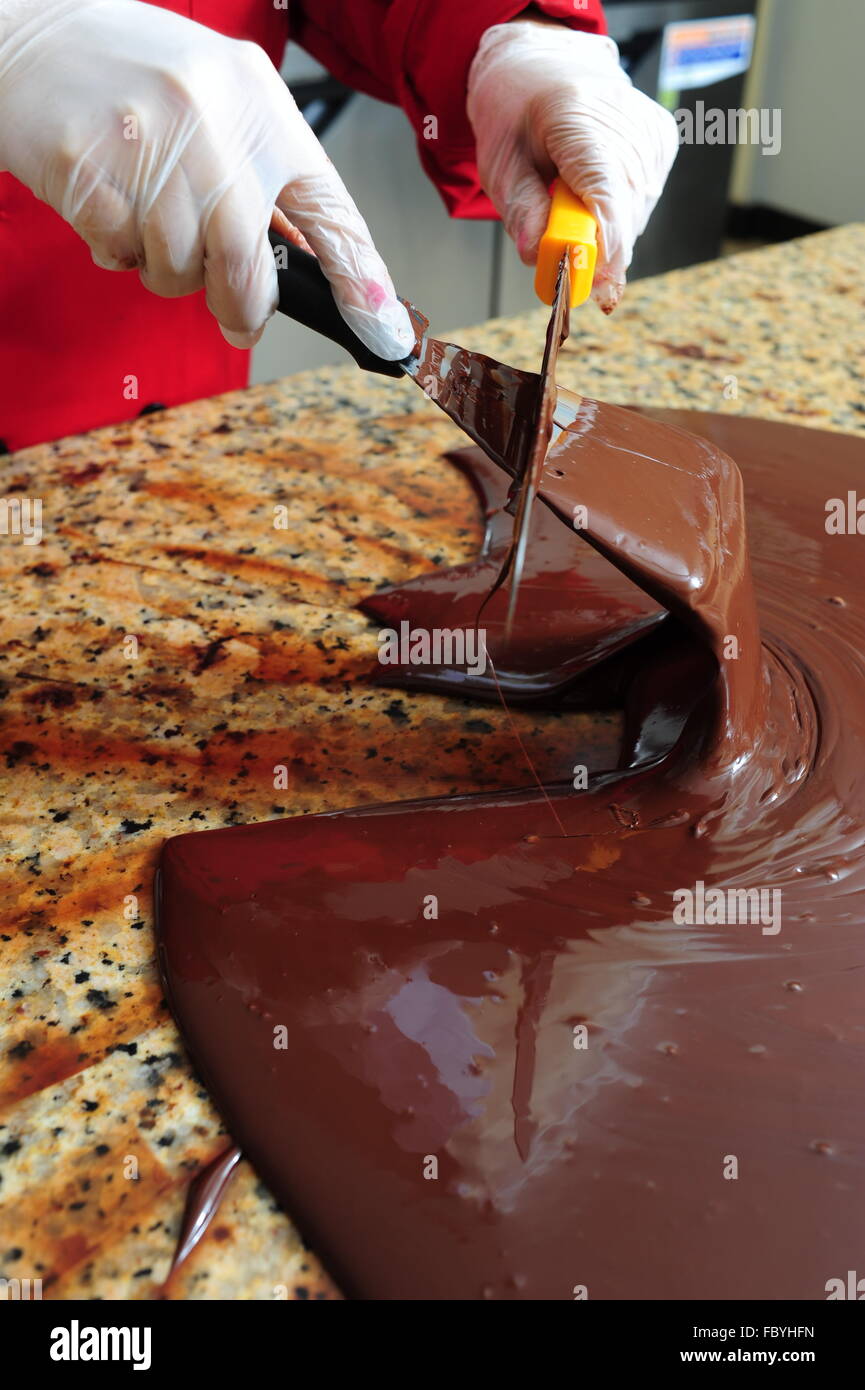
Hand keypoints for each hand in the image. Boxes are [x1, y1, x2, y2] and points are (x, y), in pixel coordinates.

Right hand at [0, 0, 412, 355]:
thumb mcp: (221, 105)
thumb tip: (313, 267)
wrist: (34, 38)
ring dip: (165, 269)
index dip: (361, 279)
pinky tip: (109, 202)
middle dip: (241, 305)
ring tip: (146, 216)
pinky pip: (121, 255)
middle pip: (245, 262)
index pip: (329, 209)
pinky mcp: (89, 169)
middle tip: (235, 318)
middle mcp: (211, 121)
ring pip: (178, 270)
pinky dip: (117, 250)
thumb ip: (265, 179)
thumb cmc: (135, 78)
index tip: (385, 331)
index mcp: (260, 105)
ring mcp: (148, 144)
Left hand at [467, 21, 678, 311]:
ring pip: (639, 210)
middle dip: (601, 251)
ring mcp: (648, 127)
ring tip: (573, 212)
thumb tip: (540, 257)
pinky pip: (645, 199)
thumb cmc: (516, 119)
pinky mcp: (662, 138)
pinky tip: (594, 197)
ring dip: (607, 232)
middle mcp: (623, 115)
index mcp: (573, 112)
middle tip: (572, 273)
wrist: (543, 69)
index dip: (605, 243)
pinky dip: (619, 214)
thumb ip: (521, 211)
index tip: (599, 288)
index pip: (604, 186)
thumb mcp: (500, 163)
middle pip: (626, 205)